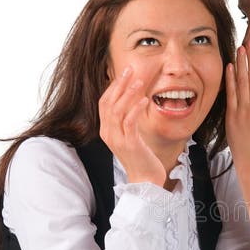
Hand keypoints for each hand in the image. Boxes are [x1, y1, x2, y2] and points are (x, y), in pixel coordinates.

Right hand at [99, 66, 166, 186]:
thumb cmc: (141, 156)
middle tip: (129, 69)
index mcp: (106, 130)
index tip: (124, 72)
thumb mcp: (131, 135)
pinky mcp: (129, 145)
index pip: (104, 102)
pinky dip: (136, 109)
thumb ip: (128, 119)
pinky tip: (145, 100)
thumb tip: (135, 98)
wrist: (145, 180)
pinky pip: (130, 123)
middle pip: (108, 103)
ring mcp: (117, 139)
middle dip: (119, 84)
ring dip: (128, 94)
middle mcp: (108, 133)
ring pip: (117, 111)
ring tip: (139, 82)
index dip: (113, 86)